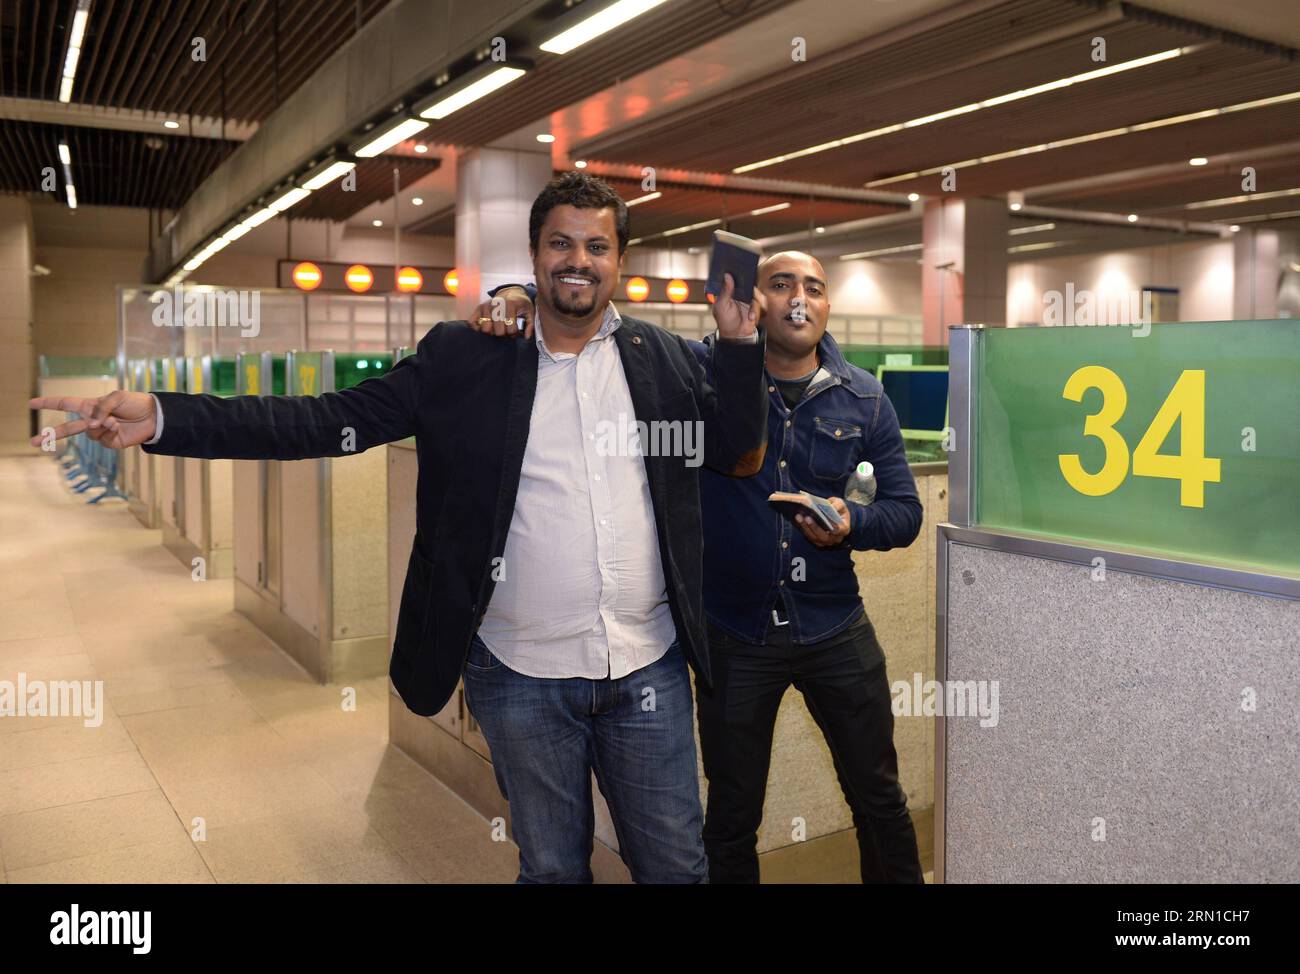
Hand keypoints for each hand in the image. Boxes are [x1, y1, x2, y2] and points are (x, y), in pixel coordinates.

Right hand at [28, 391, 157, 449]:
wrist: (154, 416)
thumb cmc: (135, 402)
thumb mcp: (117, 397)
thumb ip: (101, 408)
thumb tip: (91, 425)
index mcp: (90, 405)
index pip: (65, 404)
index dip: (48, 403)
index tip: (31, 403)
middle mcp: (92, 419)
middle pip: (67, 428)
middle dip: (50, 434)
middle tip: (34, 442)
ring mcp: (101, 432)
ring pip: (89, 433)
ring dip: (100, 426)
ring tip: (114, 421)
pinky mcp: (111, 442)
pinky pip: (102, 439)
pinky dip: (109, 432)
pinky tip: (118, 426)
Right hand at [470, 288, 534, 339]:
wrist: (512, 292)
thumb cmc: (521, 304)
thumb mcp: (530, 312)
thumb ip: (530, 324)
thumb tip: (526, 337)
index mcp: (509, 305)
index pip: (510, 329)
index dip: (514, 334)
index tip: (517, 331)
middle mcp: (495, 305)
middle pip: (498, 332)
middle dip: (504, 334)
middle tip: (507, 330)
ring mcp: (485, 306)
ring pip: (486, 329)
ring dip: (493, 332)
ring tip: (499, 328)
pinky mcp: (478, 308)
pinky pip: (472, 323)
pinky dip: (478, 328)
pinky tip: (488, 327)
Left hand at [710, 272, 762, 339]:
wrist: (737, 334)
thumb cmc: (726, 321)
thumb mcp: (721, 306)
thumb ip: (725, 291)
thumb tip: (727, 276)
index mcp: (727, 290)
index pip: (731, 276)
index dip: (733, 268)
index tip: (735, 261)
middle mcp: (738, 292)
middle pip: (746, 279)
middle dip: (748, 276)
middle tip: (748, 273)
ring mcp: (748, 297)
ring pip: (754, 291)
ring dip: (753, 301)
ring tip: (749, 308)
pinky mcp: (755, 304)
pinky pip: (759, 302)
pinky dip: (755, 311)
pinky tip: (751, 317)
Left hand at [795, 497, 850, 547]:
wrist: (835, 516)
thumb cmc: (838, 509)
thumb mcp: (841, 504)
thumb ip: (837, 505)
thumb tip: (830, 507)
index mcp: (844, 529)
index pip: (840, 530)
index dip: (835, 528)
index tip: (828, 522)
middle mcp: (835, 538)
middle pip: (824, 536)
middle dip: (815, 527)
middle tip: (807, 517)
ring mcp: (826, 542)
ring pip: (814, 537)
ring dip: (805, 527)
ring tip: (799, 516)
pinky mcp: (817, 541)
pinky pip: (809, 536)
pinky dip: (803, 528)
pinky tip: (798, 519)